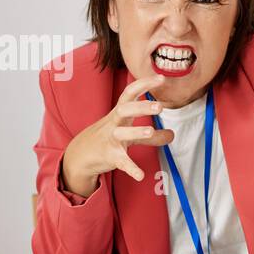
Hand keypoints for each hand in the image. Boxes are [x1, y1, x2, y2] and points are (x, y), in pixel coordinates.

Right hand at [61, 74, 173, 196]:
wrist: (81, 154)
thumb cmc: (109, 138)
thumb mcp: (130, 134)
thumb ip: (151, 135)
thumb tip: (172, 134)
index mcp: (120, 113)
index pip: (130, 94)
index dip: (144, 84)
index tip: (161, 78)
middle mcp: (114, 123)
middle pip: (125, 110)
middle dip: (140, 107)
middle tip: (159, 106)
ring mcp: (111, 139)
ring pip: (121, 133)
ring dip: (135, 131)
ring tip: (151, 131)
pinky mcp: (110, 156)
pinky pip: (121, 162)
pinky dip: (131, 168)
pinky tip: (141, 175)